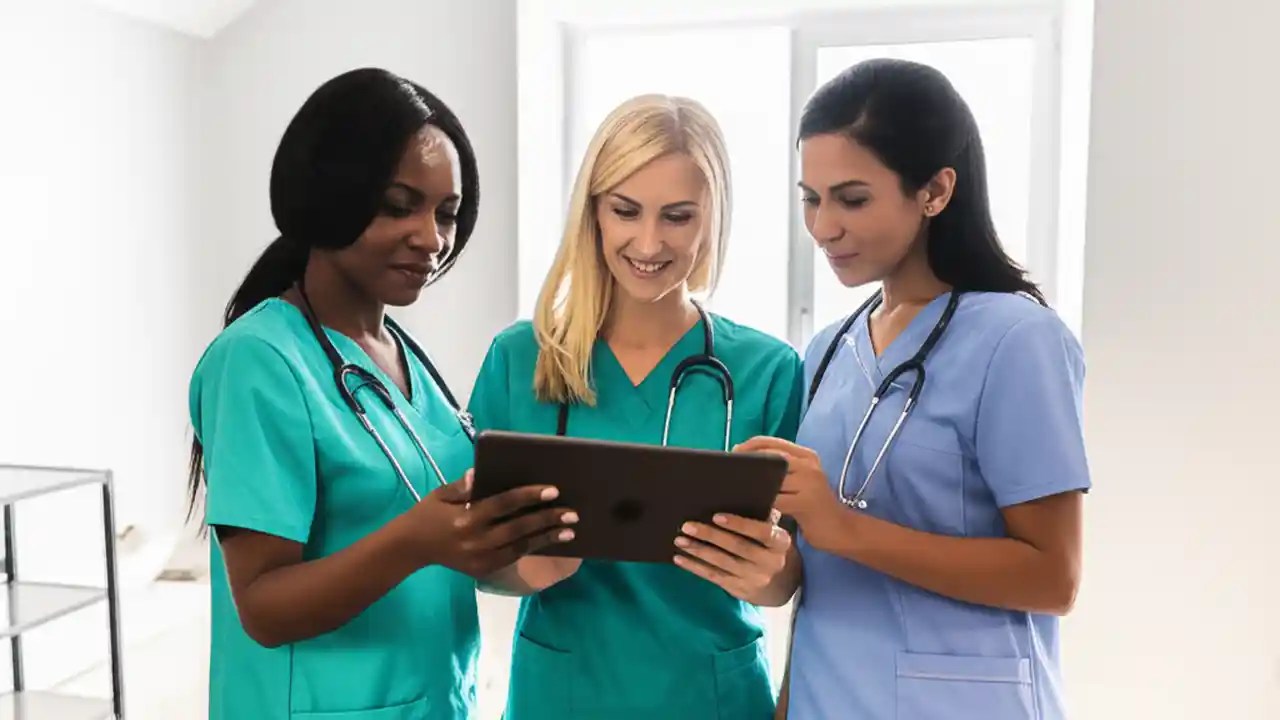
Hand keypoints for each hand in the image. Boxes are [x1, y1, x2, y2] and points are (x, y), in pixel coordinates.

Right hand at [396, 470, 577, 577]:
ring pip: (520, 547)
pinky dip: (532, 548)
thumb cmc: (429, 514)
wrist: (410, 548)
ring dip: (547, 538)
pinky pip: (513, 558)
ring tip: (570, 531)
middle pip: (518, 528)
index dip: (529, 496)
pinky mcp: (482, 570)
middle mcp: (476, 541)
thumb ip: (463, 486)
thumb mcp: (442, 495)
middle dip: (547, 520)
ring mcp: (480, 559)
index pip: (503, 505)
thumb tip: (480, 473)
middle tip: (572, 513)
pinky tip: (549, 540)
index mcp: (466, 519)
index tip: (553, 490)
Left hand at [673, 511, 790, 600]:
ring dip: (698, 551)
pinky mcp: (739, 590)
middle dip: (710, 536)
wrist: (783, 584)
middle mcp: (769, 563)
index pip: (762, 532)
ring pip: (722, 563)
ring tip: (680, 540)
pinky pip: (714, 577)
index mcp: (780, 543)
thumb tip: (734, 497)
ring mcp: (754, 578)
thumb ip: (761, 517)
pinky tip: (680, 558)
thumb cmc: (771, 547)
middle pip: (737, 547)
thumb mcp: (774, 533)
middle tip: (688, 526)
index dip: (739, 524)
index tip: (716, 516)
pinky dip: (695, 568)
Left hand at [734, 436, 844, 550]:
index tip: (731, 454)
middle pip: (769, 458)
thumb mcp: (801, 483)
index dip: (748, 446)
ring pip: (770, 479)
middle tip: (726, 473)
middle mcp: (809, 465)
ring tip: (732, 489)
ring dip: (749, 485)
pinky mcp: (806, 503)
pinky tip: (748, 509)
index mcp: (806, 455)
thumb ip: (782, 472)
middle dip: (745, 464)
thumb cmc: (815, 508)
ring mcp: (809, 483)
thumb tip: (745, 466)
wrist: (842, 530)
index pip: (771, 442)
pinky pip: (775, 500)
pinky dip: (760, 503)